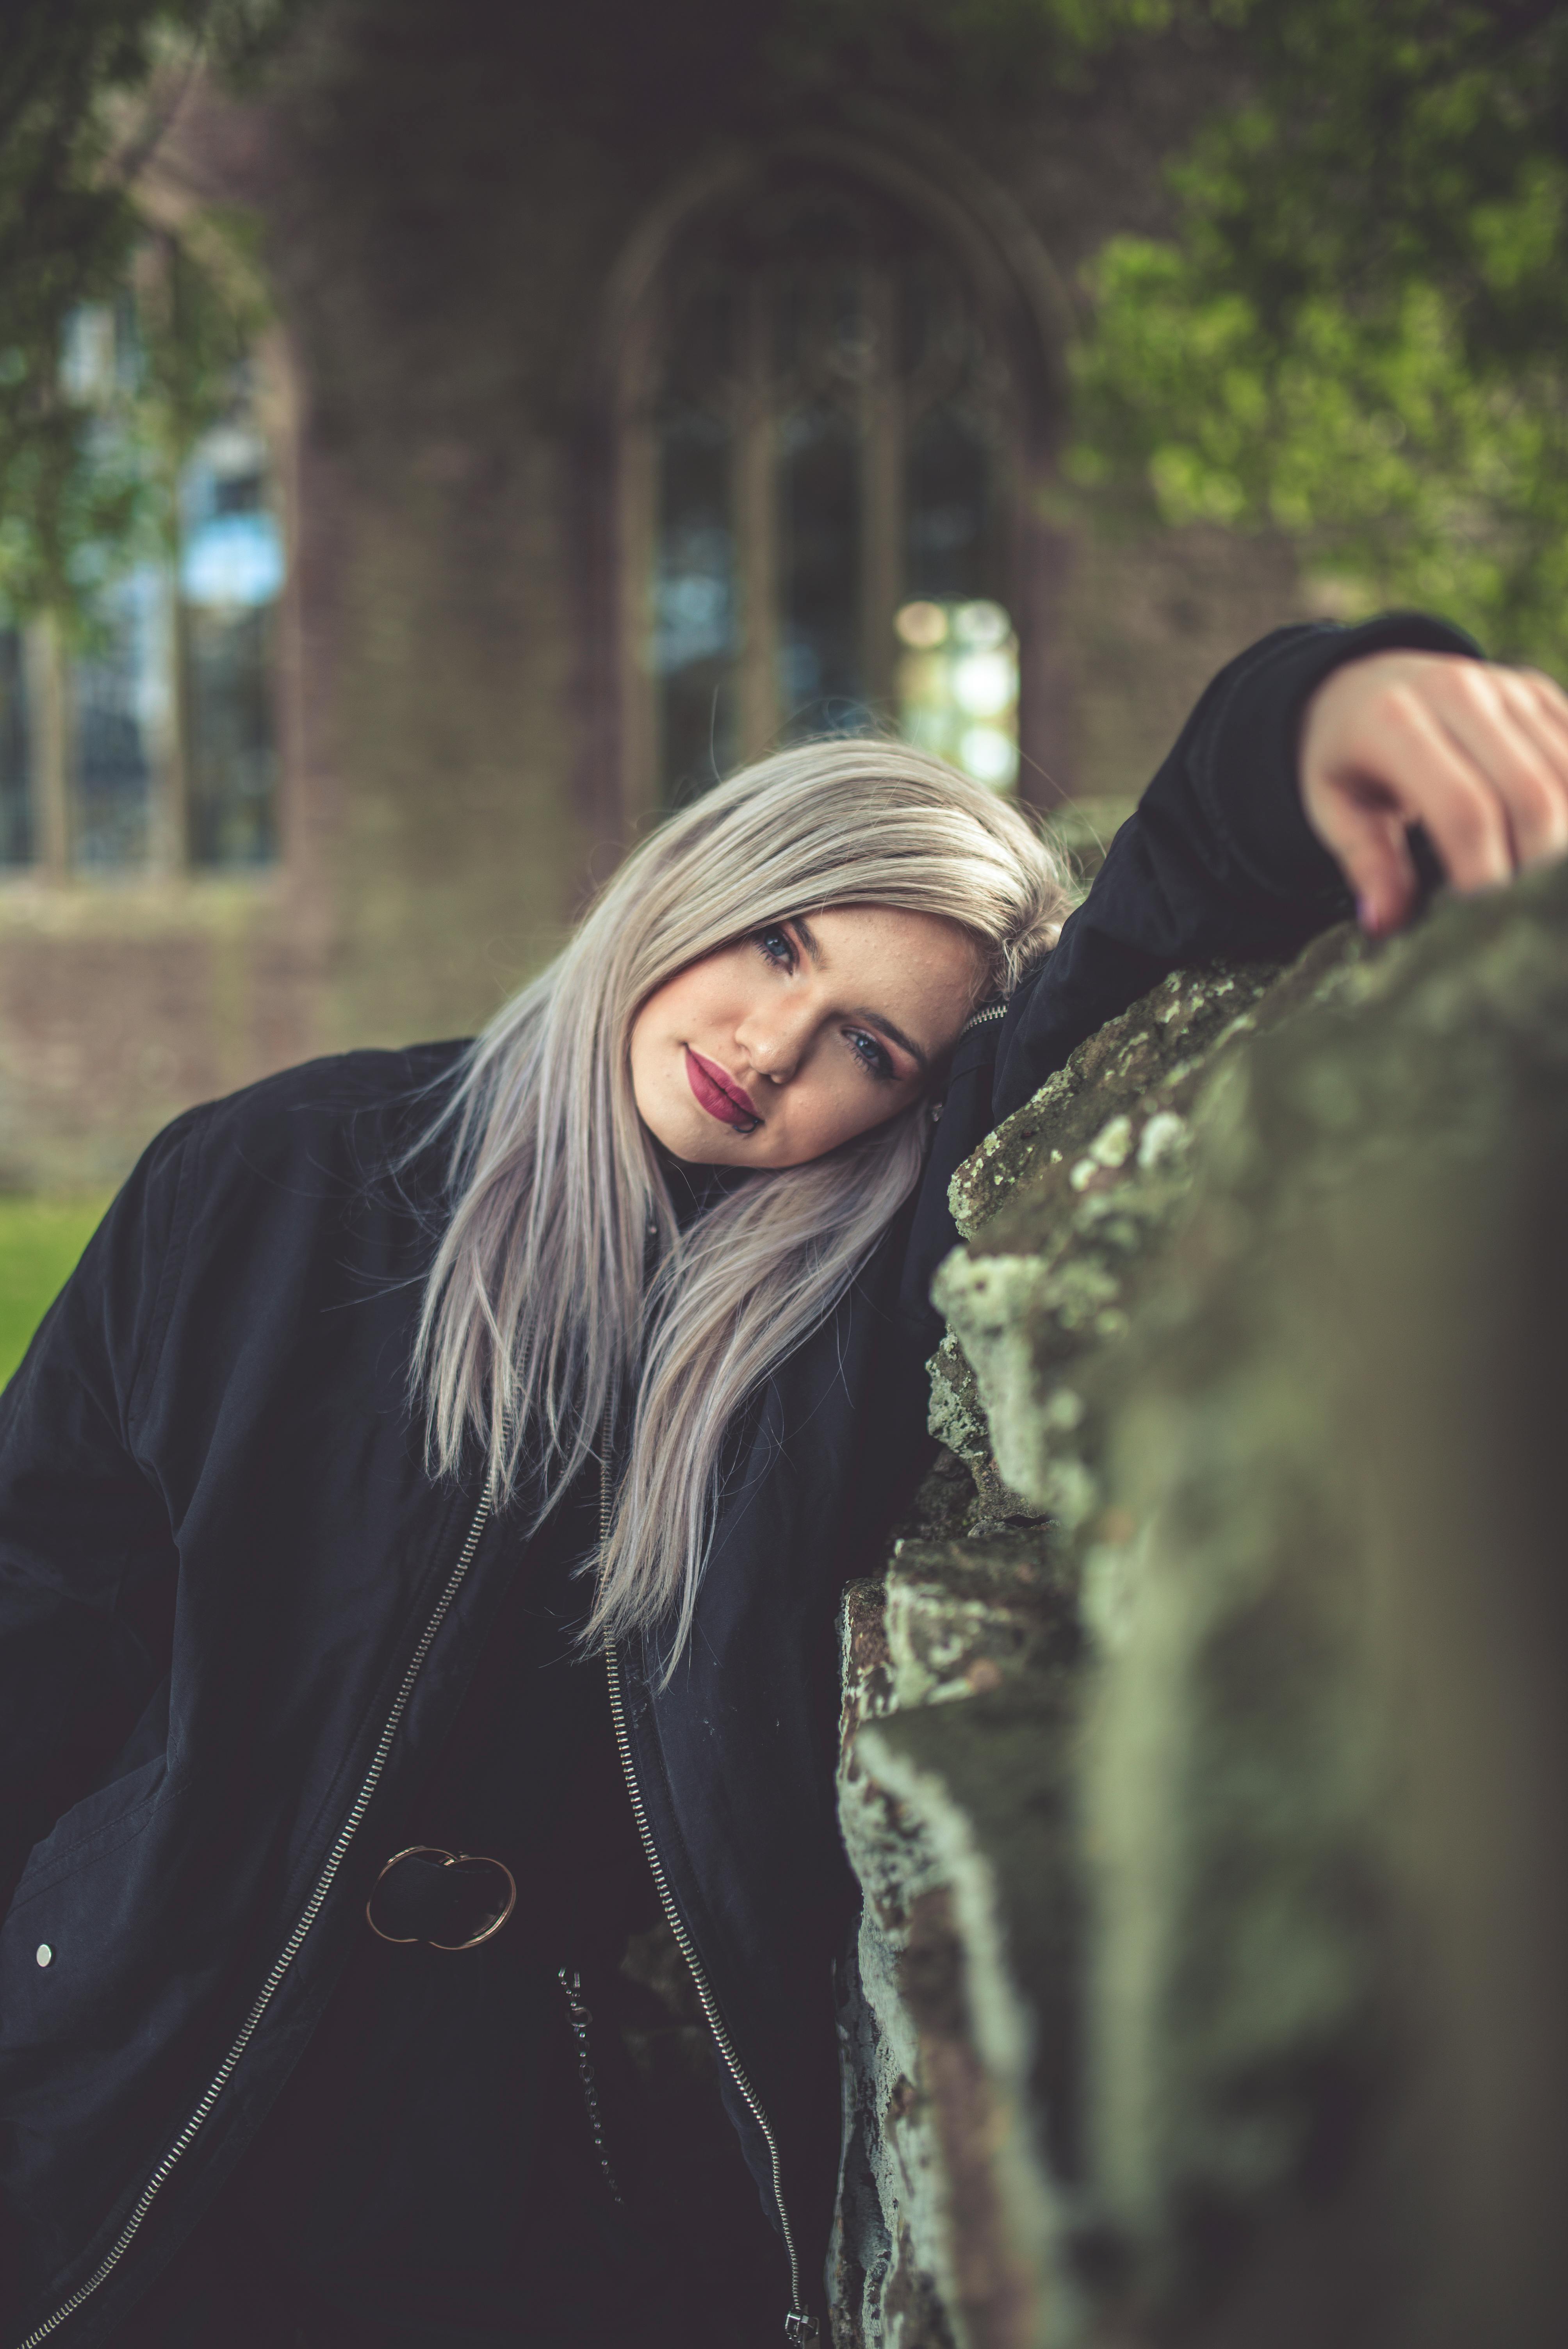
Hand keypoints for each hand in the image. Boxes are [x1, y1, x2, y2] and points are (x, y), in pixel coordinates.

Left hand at [1298, 651, 1567, 934]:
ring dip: (1563, 837)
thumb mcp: (1333, 808)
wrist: (1366, 685)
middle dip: (1534, 862)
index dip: (1483, 874)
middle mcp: (1459, 691)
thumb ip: (1365, 862)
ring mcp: (1507, 688)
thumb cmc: (1348, 758)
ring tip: (1535, 876)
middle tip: (1516, 903)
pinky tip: (1553, 840)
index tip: (1479, 916)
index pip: (1465, 811)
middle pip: (1532, 794)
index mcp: (1395, 721)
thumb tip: (1384, 923)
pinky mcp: (1539, 693)